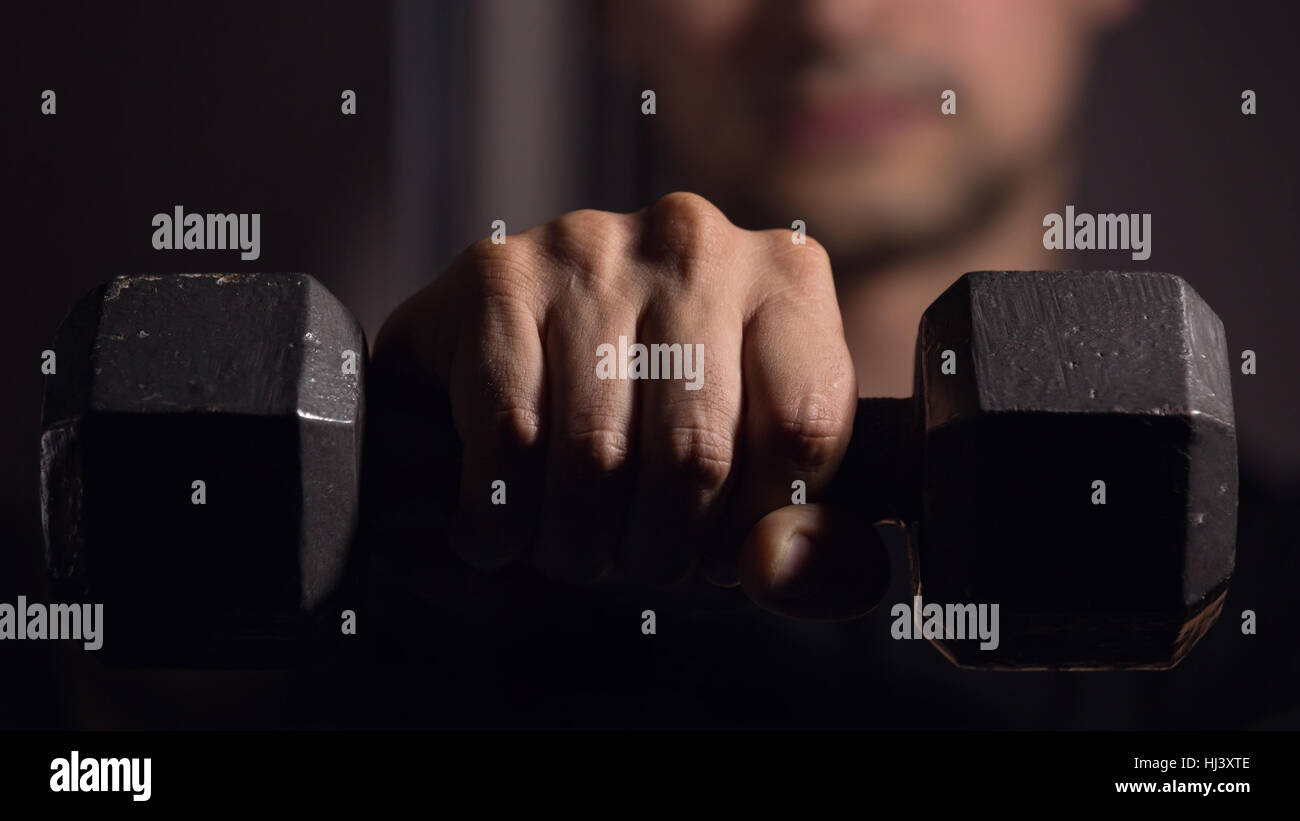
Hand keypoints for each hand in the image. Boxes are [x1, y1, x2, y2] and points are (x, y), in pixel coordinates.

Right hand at [373, 192, 887, 618]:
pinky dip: (504, 512)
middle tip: (635, 566)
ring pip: (597, 452)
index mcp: (785, 279)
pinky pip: (509, 433)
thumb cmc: (657, 411)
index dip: (758, 522)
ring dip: (579, 542)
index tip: (721, 556)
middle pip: (696, 450)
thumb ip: (808, 537)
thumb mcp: (759, 466)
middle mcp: (694, 244)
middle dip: (660, 548)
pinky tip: (504, 532)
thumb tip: (777, 570)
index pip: (803, 425)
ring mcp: (591, 249)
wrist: (504, 340)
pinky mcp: (498, 276)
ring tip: (575, 553)